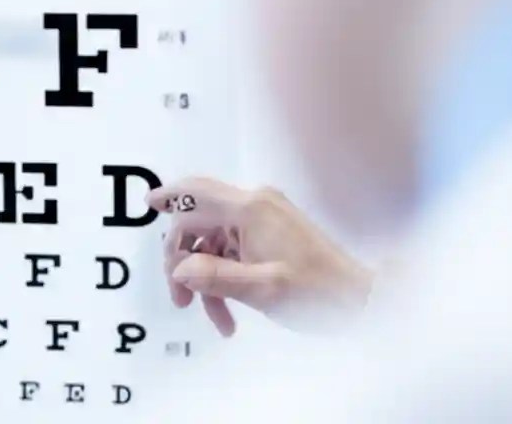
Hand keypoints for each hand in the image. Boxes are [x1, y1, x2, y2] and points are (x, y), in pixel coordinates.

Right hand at [146, 178, 373, 336]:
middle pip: (199, 222)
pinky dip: (225, 278)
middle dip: (183, 260)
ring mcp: (265, 220)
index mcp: (252, 208)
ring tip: (215, 317)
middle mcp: (256, 206)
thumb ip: (215, 277)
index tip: (147, 206)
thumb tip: (179, 269)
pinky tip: (230, 311)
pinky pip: (233, 251)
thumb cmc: (321, 292)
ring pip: (214, 243)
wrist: (364, 302)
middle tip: (180, 298)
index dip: (169, 197)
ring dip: (207, 278)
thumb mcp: (263, 289)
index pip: (197, 193)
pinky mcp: (271, 235)